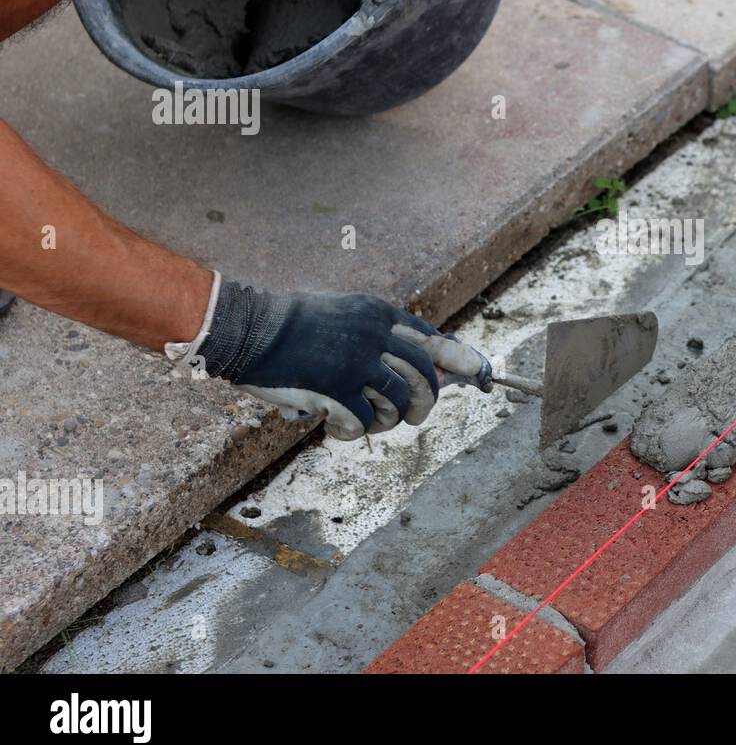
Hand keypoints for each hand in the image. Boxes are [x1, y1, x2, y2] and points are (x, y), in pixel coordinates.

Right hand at [175, 277, 442, 440]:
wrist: (248, 329)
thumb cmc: (294, 326)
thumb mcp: (345, 315)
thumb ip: (380, 336)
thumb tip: (423, 364)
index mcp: (378, 314)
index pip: (432, 338)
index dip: (458, 359)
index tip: (478, 373)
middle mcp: (374, 335)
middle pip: (425, 374)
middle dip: (426, 401)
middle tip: (415, 416)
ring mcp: (357, 361)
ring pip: (399, 401)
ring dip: (388, 418)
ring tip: (366, 419)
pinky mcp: (337, 388)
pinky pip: (365, 420)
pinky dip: (356, 430)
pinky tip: (336, 424)